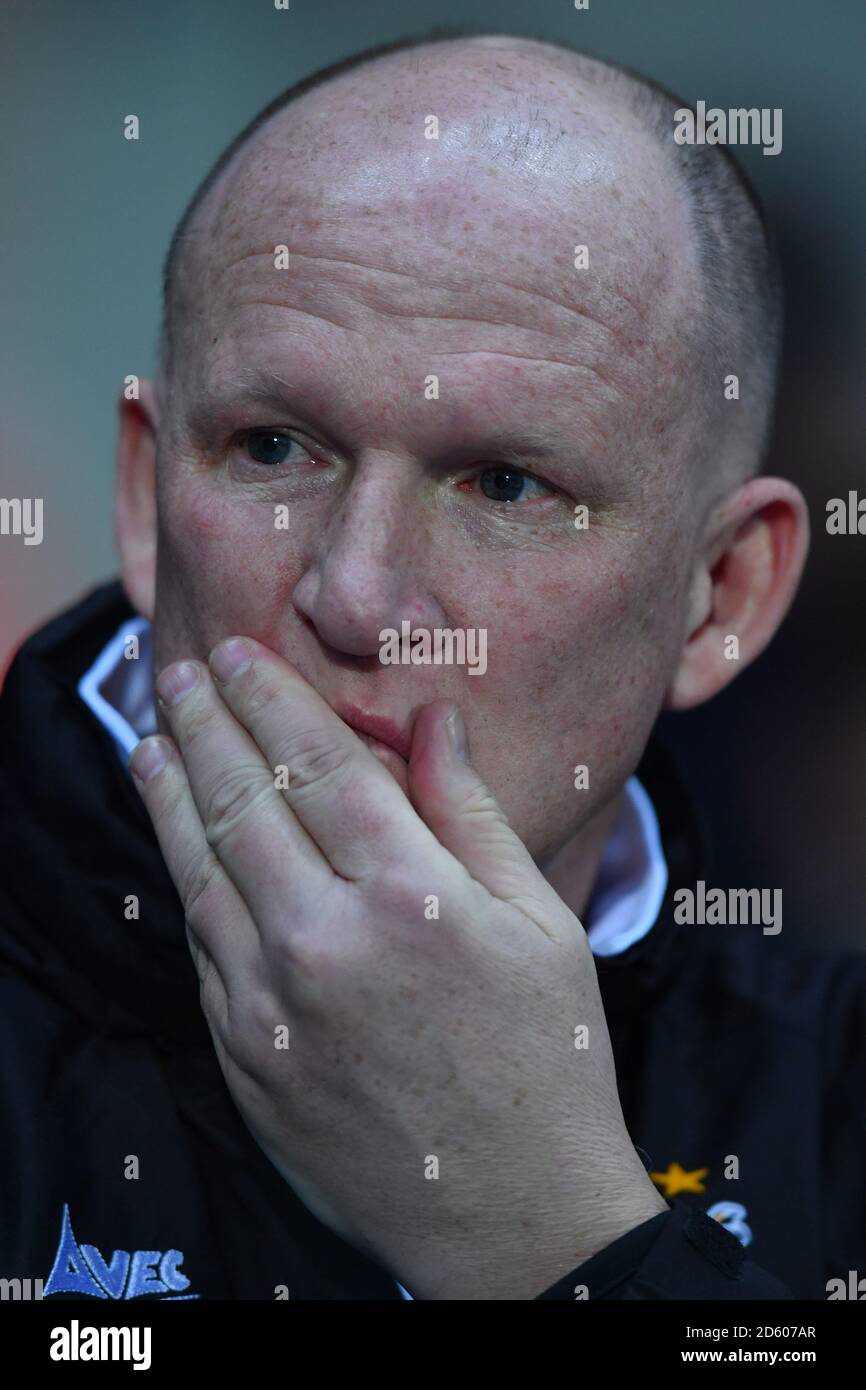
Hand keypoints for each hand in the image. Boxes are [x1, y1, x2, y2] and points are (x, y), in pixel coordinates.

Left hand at [131, 636, 665, 1298]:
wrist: (512, 1215)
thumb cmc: (546, 1058)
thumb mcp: (537, 922)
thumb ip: (470, 812)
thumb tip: (431, 718)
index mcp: (411, 896)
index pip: (316, 764)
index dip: (270, 698)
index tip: (238, 653)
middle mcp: (326, 942)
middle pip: (242, 802)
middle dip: (205, 724)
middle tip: (179, 674)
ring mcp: (273, 1005)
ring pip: (199, 870)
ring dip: (168, 795)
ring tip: (150, 742)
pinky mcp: (244, 1058)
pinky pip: (202, 949)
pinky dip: (184, 882)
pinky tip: (178, 846)